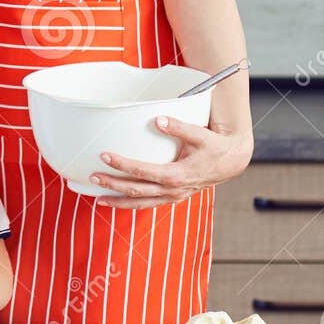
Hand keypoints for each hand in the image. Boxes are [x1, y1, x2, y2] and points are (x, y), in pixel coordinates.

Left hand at [91, 116, 253, 208]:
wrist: (231, 162)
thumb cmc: (214, 146)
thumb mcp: (200, 135)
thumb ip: (179, 127)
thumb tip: (159, 119)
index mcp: (177, 174)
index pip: (143, 171)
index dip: (122, 165)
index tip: (104, 156)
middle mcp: (173, 189)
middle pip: (136, 190)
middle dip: (113, 184)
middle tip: (92, 176)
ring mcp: (173, 196)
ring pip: (141, 203)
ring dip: (118, 201)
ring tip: (97, 198)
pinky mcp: (173, 197)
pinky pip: (149, 204)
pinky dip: (132, 204)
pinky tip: (117, 201)